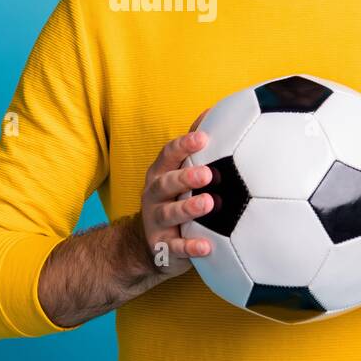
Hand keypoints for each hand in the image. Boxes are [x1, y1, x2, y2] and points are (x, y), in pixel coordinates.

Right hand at [138, 110, 214, 278]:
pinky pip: (176, 248)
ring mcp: (156, 222)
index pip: (168, 155)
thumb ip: (192, 149)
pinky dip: (190, 247)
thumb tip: (210, 113)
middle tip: (207, 173)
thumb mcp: (177, 173)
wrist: (150, 246)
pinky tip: (206, 246)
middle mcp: (154, 196)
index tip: (203, 138)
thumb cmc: (173, 200)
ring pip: (169, 214)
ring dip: (188, 208)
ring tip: (208, 203)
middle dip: (185, 177)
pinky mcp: (163, 248)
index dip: (183, 145)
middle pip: (166, 183)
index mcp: (161, 174)